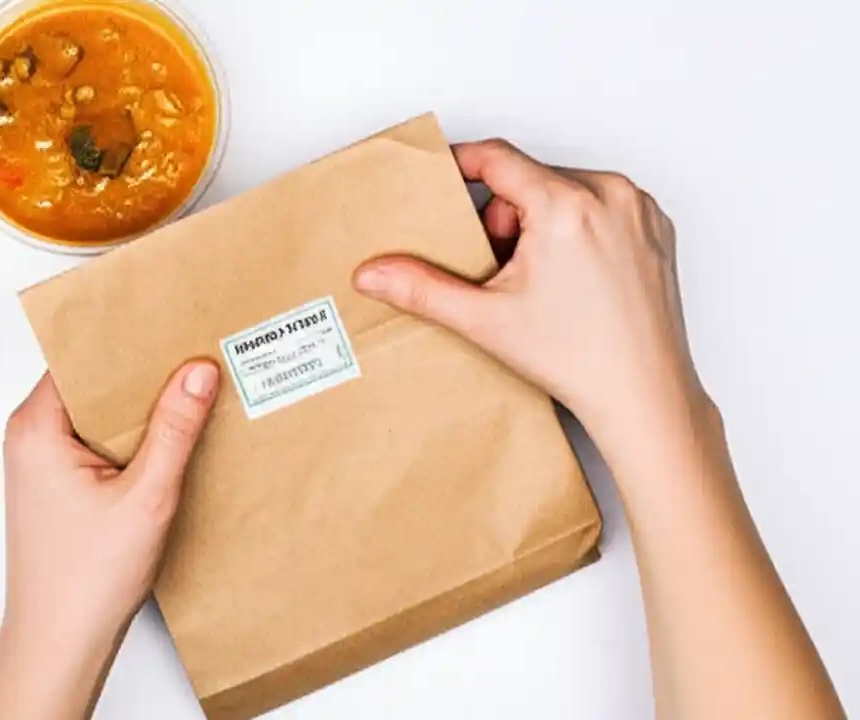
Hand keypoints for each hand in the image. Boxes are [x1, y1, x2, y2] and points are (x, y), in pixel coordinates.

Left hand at [0, 362, 219, 719]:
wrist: (59, 643)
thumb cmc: (84, 581)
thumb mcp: (146, 496)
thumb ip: (174, 429)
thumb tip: (197, 372)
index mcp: (36, 427)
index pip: (84, 356)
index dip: (130, 340)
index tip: (172, 325)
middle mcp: (30, 437)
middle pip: (93, 381)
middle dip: (144, 374)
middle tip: (195, 357)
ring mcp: (41, 461)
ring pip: (100, 413)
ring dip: (142, 410)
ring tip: (191, 398)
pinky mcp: (57, 484)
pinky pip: (98, 441)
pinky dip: (133, 440)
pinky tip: (170, 443)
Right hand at [354, 141, 843, 717]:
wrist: (655, 413)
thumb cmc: (585, 374)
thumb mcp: (486, 326)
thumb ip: (422, 291)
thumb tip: (367, 275)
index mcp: (568, 204)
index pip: (495, 157)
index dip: (451, 171)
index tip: (423, 189)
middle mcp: (611, 201)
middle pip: (525, 181)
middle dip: (487, 219)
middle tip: (464, 266)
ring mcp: (639, 222)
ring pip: (558, 200)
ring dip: (523, 233)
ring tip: (504, 288)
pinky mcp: (652, 245)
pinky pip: (590, 220)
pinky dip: (559, 243)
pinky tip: (543, 296)